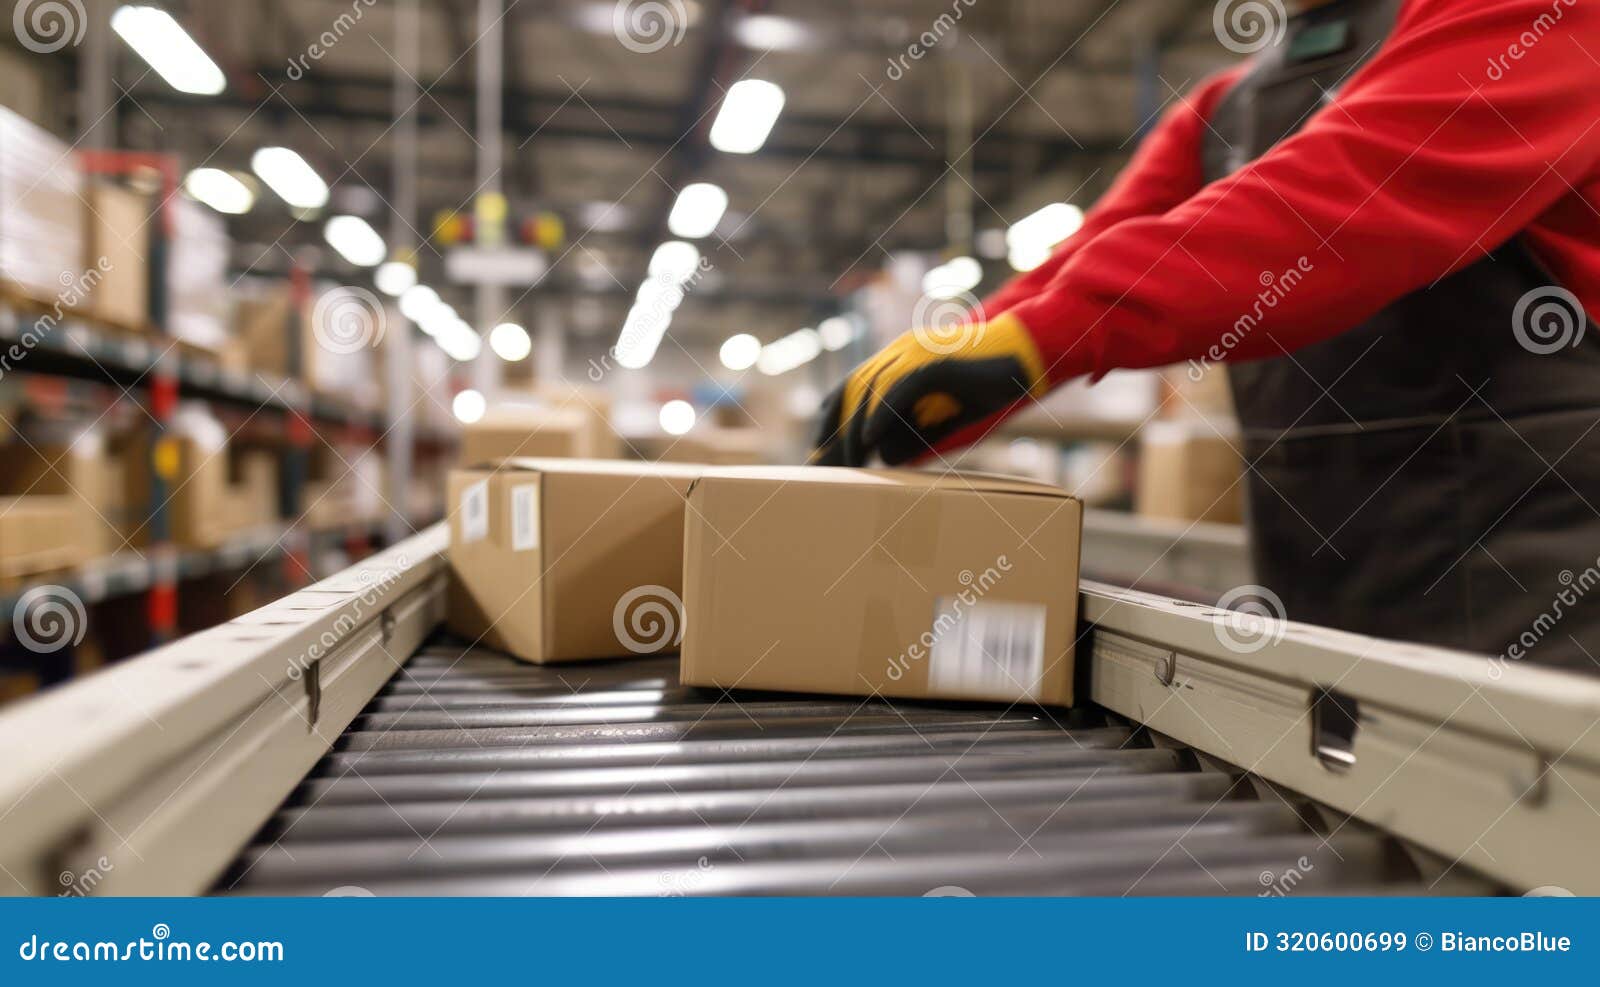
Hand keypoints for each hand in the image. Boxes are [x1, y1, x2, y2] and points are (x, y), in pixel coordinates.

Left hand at [811, 311, 1048, 465]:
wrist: (1025, 358)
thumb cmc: (985, 387)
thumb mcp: (942, 414)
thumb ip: (915, 431)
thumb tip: (887, 458)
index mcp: (900, 357)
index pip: (853, 384)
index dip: (832, 414)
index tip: (820, 446)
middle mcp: (902, 351)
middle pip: (854, 386)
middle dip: (834, 425)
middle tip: (822, 460)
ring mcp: (919, 353)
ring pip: (872, 389)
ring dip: (856, 427)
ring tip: (848, 460)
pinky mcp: (937, 363)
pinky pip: (900, 389)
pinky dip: (882, 414)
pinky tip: (870, 438)